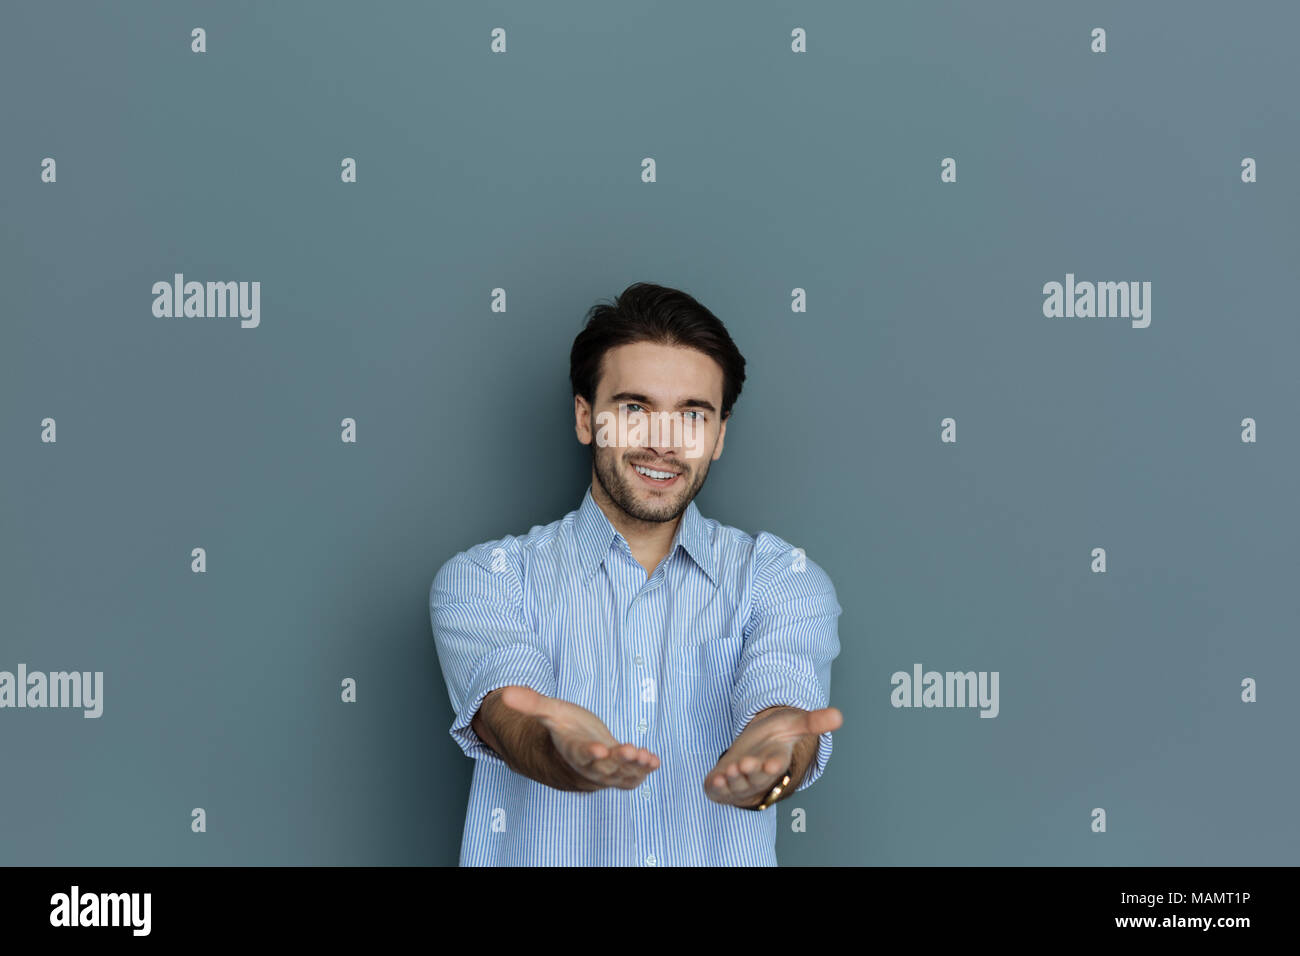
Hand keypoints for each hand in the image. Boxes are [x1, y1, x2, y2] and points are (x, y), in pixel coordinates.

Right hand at [497, 686, 660, 791]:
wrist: (574, 751)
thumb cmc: (564, 730)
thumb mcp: (550, 712)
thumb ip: (531, 703)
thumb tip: (504, 693)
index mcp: (573, 752)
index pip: (580, 755)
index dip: (589, 754)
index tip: (599, 751)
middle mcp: (591, 767)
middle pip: (605, 769)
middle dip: (618, 761)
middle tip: (630, 750)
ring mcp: (608, 772)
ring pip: (622, 776)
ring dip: (635, 767)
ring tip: (646, 757)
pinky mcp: (623, 772)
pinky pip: (634, 777)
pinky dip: (644, 771)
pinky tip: (654, 761)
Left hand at [703, 706, 842, 807]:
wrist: (751, 749)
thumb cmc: (773, 738)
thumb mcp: (793, 724)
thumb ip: (813, 721)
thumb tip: (839, 716)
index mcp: (776, 759)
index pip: (777, 763)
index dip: (773, 764)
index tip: (772, 763)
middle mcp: (759, 773)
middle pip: (757, 776)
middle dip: (752, 772)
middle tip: (746, 764)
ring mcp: (740, 780)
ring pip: (738, 784)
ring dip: (734, 779)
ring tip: (731, 770)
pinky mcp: (722, 784)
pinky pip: (719, 790)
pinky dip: (716, 787)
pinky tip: (713, 780)